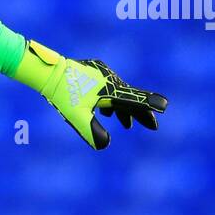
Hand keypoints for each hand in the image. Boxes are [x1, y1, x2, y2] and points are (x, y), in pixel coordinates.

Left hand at [17, 41, 167, 150]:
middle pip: (130, 98)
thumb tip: (105, 145)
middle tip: (152, 126)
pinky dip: (110, 100)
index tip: (165, 107)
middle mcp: (110, 79)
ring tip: (126, 125)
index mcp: (110, 90)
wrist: (49, 72)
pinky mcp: (94, 70)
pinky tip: (105, 110)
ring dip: (123, 110)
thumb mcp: (76, 116)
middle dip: (139, 114)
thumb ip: (91, 130)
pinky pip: (107, 87)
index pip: (135, 100)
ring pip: (118, 93)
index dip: (149, 107)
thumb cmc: (63, 94)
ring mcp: (102, 73)